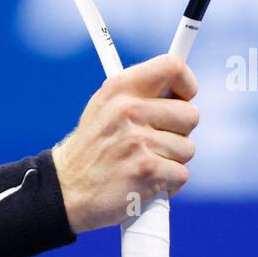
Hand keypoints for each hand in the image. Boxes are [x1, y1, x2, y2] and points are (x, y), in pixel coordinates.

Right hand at [51, 55, 198, 233]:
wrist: (67, 189)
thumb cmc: (93, 147)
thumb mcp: (105, 106)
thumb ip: (139, 94)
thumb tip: (180, 91)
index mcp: (120, 87)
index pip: (173, 67)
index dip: (186, 83)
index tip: (184, 97)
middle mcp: (128, 109)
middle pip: (190, 114)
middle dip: (179, 131)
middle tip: (156, 139)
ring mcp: (138, 140)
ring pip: (188, 148)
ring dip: (171, 160)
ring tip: (144, 161)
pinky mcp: (147, 170)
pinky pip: (182, 174)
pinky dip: (168, 183)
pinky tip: (146, 180)